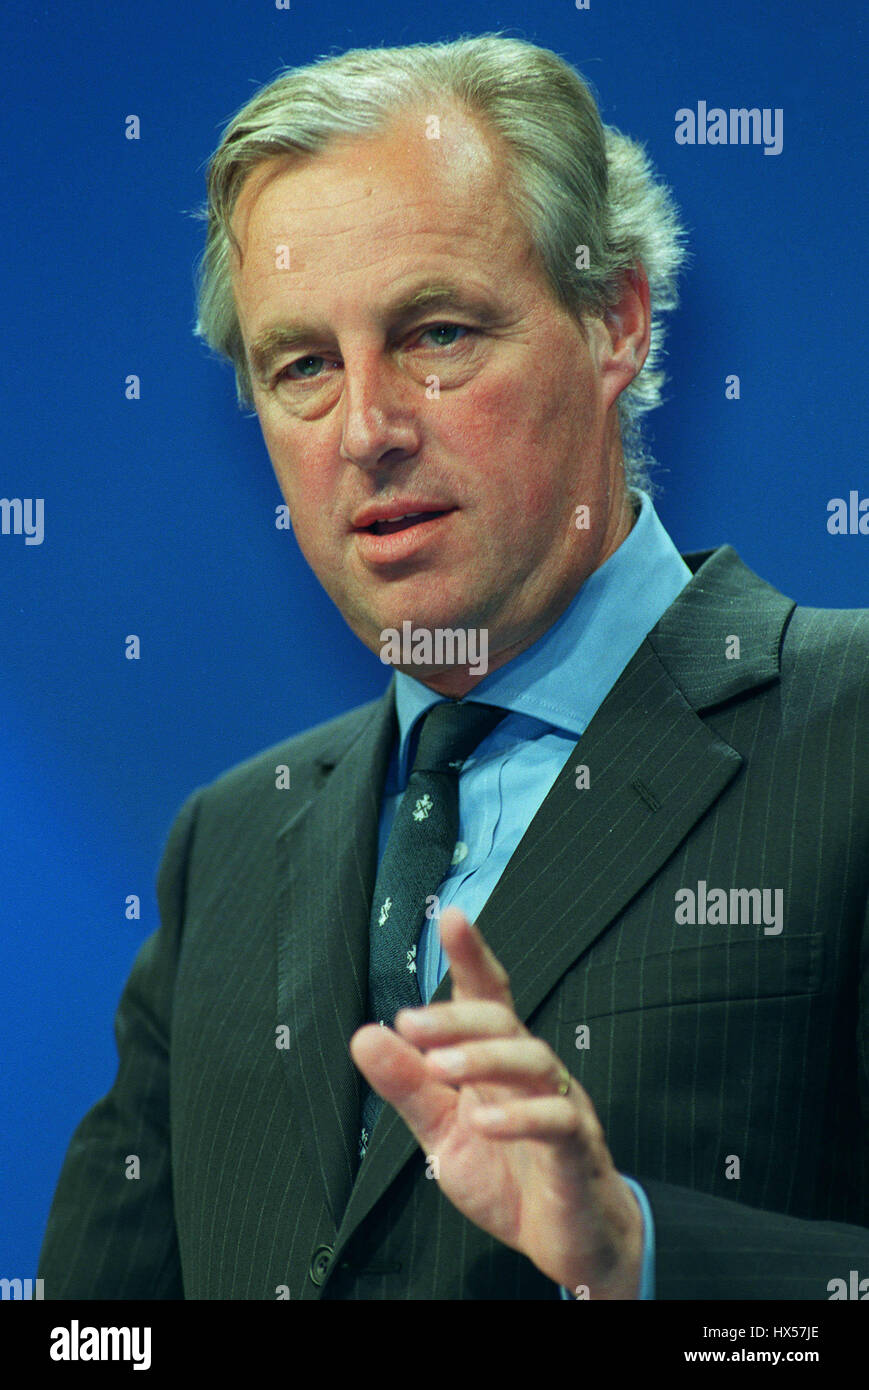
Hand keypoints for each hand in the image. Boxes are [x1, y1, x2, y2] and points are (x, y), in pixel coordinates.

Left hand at [349, 906, 643, 1297]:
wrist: (567, 1240)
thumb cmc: (509, 1177)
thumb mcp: (443, 1133)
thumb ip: (408, 1087)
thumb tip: (364, 1035)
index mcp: (497, 1061)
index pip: (484, 996)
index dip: (471, 956)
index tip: (451, 917)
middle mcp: (532, 1070)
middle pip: (501, 1020)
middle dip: (455, 1016)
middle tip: (409, 1024)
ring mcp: (560, 1103)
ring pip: (531, 1058)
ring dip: (482, 1057)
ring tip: (438, 1066)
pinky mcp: (577, 1147)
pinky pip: (556, 1120)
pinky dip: (519, 1117)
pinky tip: (483, 1123)